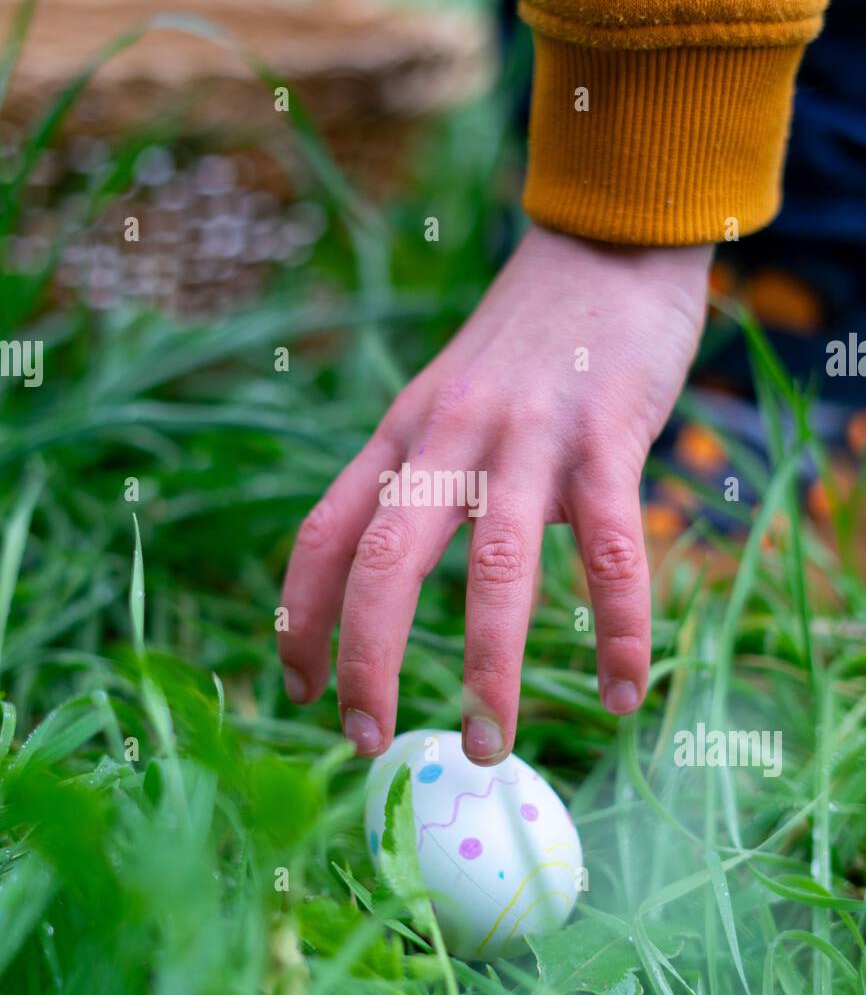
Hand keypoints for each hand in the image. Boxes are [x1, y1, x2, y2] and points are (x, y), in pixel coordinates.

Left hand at [278, 225, 710, 763]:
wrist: (607, 248)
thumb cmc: (526, 347)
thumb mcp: (446, 403)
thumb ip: (420, 477)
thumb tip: (389, 582)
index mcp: (402, 433)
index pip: (324, 532)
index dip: (299, 617)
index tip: (296, 692)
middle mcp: (450, 436)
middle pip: (386, 557)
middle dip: (366, 660)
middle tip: (367, 744)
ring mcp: (530, 436)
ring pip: (496, 566)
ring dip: (488, 669)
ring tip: (486, 746)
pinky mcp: (608, 435)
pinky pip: (611, 549)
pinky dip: (618, 628)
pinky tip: (625, 692)